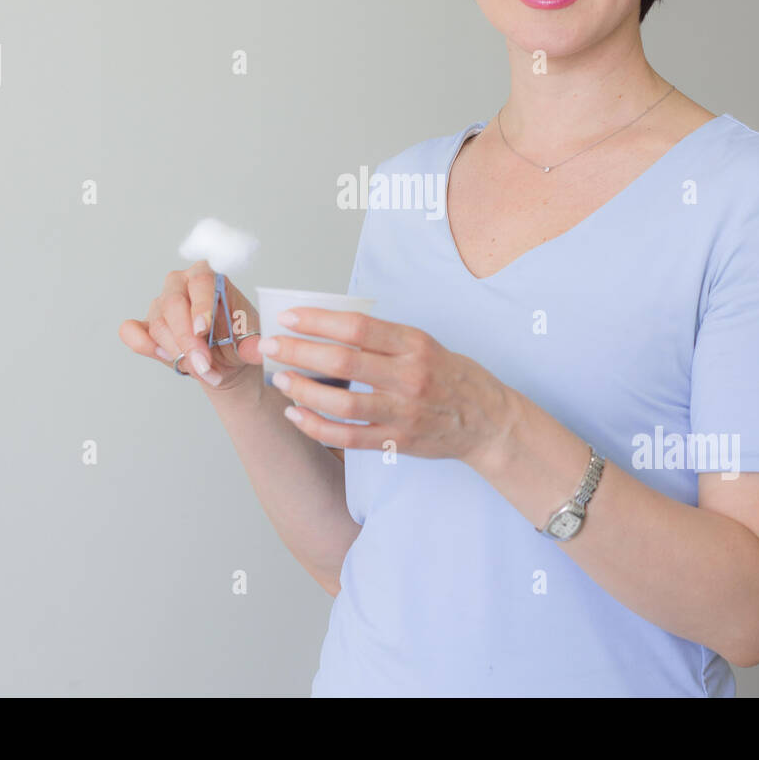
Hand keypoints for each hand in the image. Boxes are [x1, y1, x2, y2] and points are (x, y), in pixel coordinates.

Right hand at [118, 260, 262, 392]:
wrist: (226, 361)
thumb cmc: (238, 340)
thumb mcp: (251, 341)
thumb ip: (253, 345)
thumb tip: (257, 350)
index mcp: (208, 277)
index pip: (200, 282)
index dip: (200, 305)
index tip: (204, 330)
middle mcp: (180, 284)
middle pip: (174, 304)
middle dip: (188, 339)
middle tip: (203, 364)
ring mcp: (160, 304)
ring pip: (158, 324)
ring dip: (177, 352)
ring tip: (203, 370)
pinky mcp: (145, 326)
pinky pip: (131, 331)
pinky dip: (142, 344)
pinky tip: (163, 357)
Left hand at [257, 307, 514, 467]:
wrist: (489, 422)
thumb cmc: (453, 377)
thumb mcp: (426, 344)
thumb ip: (384, 339)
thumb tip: (329, 326)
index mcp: (415, 345)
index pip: (358, 327)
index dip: (318, 320)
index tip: (289, 317)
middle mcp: (409, 376)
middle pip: (343, 362)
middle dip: (299, 352)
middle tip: (269, 346)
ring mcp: (403, 412)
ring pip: (342, 403)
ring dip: (304, 390)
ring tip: (280, 380)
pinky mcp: (398, 442)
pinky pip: (349, 437)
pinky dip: (318, 427)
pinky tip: (297, 415)